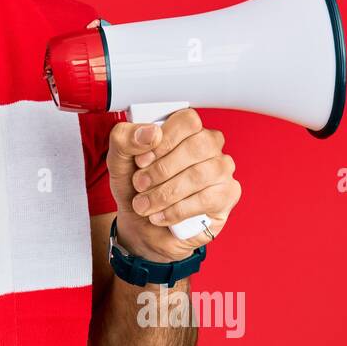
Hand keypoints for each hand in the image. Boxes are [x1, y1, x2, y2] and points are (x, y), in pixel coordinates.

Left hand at [104, 108, 241, 261]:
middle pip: (197, 146)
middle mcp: (209, 144)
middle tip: (140, 185)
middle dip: (161, 170)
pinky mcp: (227, 195)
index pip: (187, 120)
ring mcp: (222, 169)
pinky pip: (207, 199)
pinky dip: (177, 210)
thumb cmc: (135, 187)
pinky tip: (160, 216)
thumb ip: (125, 139)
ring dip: (165, 193)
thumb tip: (150, 132)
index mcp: (185, 129)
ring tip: (145, 205)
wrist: (141, 225)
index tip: (141, 160)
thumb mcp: (119, 160)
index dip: (164, 140)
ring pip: (200, 175)